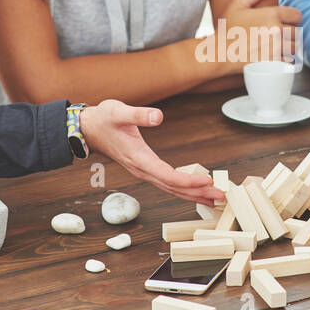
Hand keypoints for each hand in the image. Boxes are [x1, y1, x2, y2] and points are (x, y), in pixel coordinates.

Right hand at [78, 100, 225, 204]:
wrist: (87, 129)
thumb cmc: (103, 119)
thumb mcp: (118, 111)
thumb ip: (138, 114)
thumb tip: (158, 116)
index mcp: (138, 158)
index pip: (167, 175)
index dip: (187, 180)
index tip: (207, 181)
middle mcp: (142, 169)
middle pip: (173, 187)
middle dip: (197, 192)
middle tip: (221, 196)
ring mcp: (143, 171)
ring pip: (171, 188)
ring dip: (193, 194)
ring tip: (214, 198)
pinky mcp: (145, 169)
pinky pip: (167, 183)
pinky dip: (184, 189)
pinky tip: (196, 190)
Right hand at [219, 0, 301, 71]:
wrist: (218, 54)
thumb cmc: (227, 28)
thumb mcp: (238, 4)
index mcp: (271, 15)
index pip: (296, 15)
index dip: (290, 18)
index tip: (282, 22)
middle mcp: (277, 31)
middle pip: (297, 32)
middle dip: (289, 33)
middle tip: (276, 35)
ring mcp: (277, 49)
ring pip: (295, 47)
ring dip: (289, 46)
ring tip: (275, 46)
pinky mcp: (275, 63)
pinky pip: (290, 60)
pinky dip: (285, 59)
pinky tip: (274, 56)